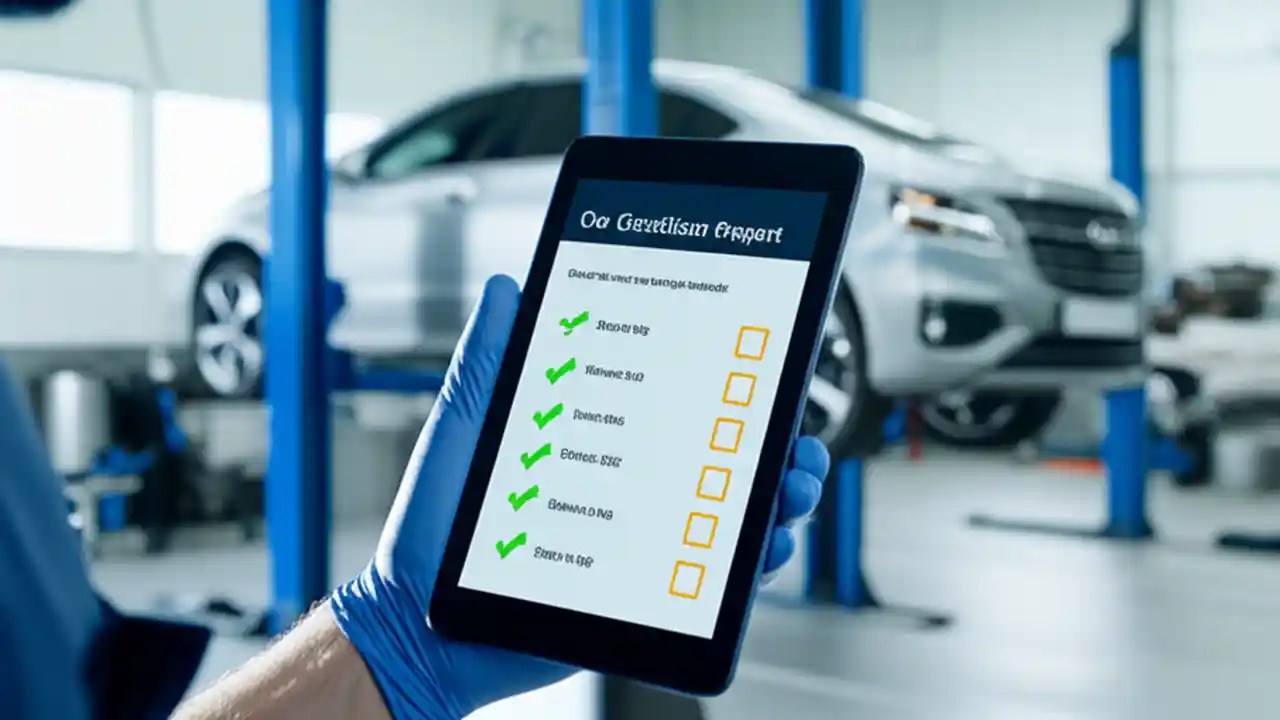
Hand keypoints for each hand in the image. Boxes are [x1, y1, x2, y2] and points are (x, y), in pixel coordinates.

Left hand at [332, 275, 828, 717]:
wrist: (420, 621)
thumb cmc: (432, 525)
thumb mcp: (463, 428)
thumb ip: (487, 360)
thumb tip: (504, 285)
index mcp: (594, 442)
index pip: (674, 406)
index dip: (726, 390)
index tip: (761, 370)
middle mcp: (626, 489)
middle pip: (718, 461)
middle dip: (771, 447)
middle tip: (793, 442)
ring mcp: (637, 546)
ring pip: (727, 520)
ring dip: (777, 500)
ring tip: (792, 488)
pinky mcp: (640, 597)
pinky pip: (710, 583)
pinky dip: (751, 565)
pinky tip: (766, 545)